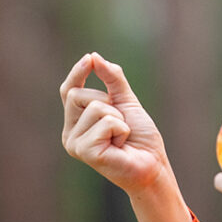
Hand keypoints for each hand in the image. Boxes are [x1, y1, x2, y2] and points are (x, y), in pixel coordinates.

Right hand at [60, 52, 170, 197]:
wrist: (152, 164)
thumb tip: (94, 56)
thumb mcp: (126, 101)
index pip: (68, 91)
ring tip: (121, 137)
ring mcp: (74, 144)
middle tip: (119, 123)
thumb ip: (112, 79)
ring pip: (95, 107)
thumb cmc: (139, 136)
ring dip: (118, 117)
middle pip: (78, 94)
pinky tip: (121, 145)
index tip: (89, 58)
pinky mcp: (85, 152)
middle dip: (108, 101)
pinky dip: (121, 129)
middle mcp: (70, 134)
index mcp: (75, 122)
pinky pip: (106, 122)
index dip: (77, 73)